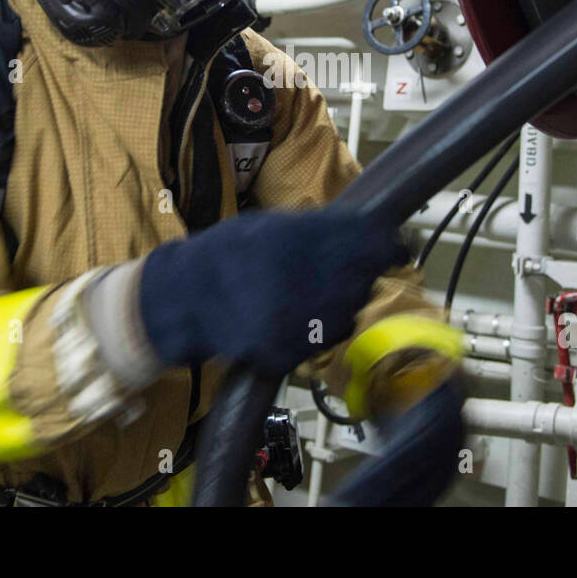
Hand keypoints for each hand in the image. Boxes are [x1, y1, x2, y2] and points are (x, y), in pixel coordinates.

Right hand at [139, 209, 407, 374]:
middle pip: (364, 281)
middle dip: (360, 275)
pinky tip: (290, 316)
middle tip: (337, 270)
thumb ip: (320, 229)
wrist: (180, 300)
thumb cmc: (226, 254)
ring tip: (304, 293)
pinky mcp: (285, 352)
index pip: (372, 243)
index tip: (396, 246)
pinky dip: (313, 331)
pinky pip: (320, 341)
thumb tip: (374, 232)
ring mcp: (293, 320)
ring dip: (339, 304)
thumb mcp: (271, 225)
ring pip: (347, 314)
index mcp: (300, 240)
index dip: (389, 245)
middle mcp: (301, 279)